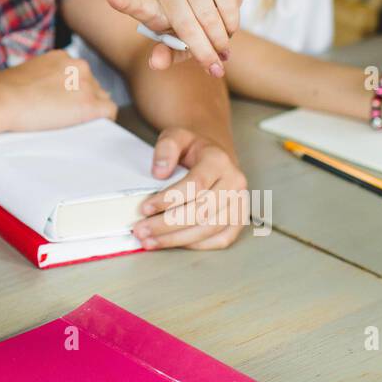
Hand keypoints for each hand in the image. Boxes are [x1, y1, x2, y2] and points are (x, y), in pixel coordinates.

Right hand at [0, 49, 117, 132]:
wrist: (1, 99)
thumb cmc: (6, 91)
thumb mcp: (29, 74)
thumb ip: (46, 79)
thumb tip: (51, 94)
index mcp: (63, 58)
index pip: (79, 74)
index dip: (75, 90)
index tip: (66, 102)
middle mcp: (78, 66)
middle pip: (93, 86)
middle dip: (84, 99)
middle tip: (67, 114)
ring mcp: (86, 85)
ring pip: (102, 98)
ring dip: (91, 109)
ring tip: (74, 122)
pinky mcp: (89, 104)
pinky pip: (109, 111)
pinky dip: (105, 120)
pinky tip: (94, 127)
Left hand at [105, 0, 244, 76]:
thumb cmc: (197, 24)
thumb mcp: (181, 44)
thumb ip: (168, 54)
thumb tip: (155, 64)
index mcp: (156, 10)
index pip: (139, 7)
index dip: (125, 2)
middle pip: (186, 26)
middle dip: (203, 52)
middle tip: (216, 68)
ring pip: (210, 19)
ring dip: (221, 40)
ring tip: (224, 48)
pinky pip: (228, 8)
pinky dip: (232, 25)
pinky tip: (230, 27)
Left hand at [131, 128, 247, 250]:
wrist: (213, 155)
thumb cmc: (192, 149)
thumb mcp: (175, 136)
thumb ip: (166, 149)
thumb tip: (159, 173)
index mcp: (219, 160)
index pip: (195, 185)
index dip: (168, 200)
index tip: (144, 208)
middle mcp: (234, 182)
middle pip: (201, 211)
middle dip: (167, 225)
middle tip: (141, 230)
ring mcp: (240, 202)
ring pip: (210, 228)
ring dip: (178, 239)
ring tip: (151, 241)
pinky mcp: (239, 218)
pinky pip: (222, 239)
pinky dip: (197, 245)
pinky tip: (175, 243)